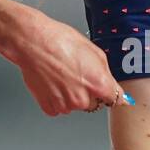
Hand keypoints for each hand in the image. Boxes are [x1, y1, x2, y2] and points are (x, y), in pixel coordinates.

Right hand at [10, 12, 131, 117]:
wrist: (33, 43)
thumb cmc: (60, 41)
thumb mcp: (94, 52)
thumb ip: (107, 74)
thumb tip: (114, 88)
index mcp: (98, 84)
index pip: (115, 100)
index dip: (112, 94)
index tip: (111, 95)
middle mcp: (82, 98)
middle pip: (93, 103)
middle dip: (89, 92)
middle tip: (77, 74)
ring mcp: (65, 105)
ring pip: (75, 105)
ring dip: (71, 95)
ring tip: (62, 75)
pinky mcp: (49, 107)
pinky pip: (58, 108)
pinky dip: (56, 98)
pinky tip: (53, 82)